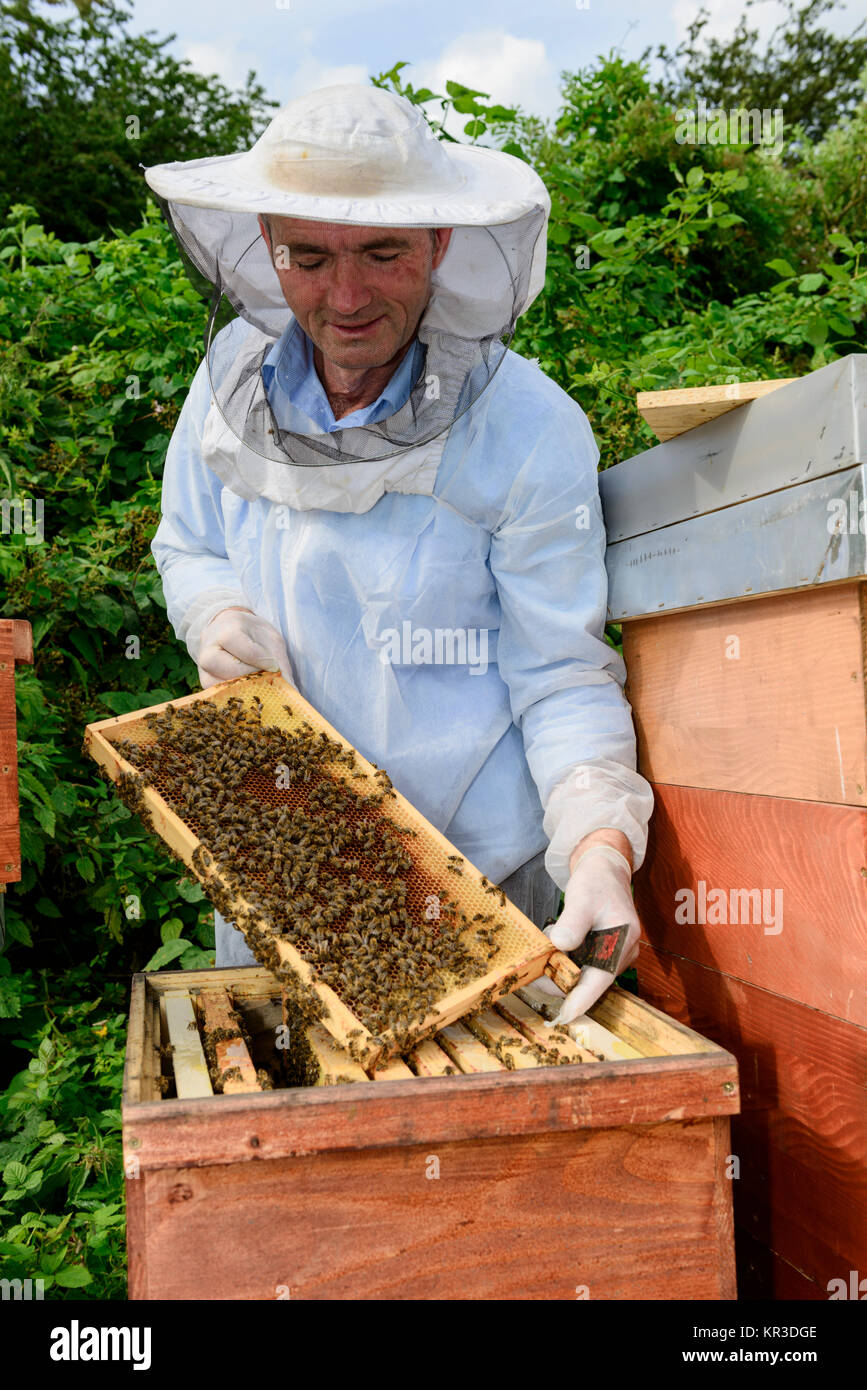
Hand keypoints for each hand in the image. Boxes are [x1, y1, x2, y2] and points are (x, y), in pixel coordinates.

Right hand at [196, 607, 295, 689]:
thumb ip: (281, 664)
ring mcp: (203, 669)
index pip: (243, 649)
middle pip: (226, 669)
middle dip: (250, 678)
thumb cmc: (253, 635)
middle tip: (265, 680)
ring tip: (258, 689)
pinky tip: (249, 697)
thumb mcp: (271, 641)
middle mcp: (207, 650)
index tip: (273, 666)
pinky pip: (216, 697)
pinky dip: (235, 699)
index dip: (261, 660)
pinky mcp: (205, 684)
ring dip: (242, 691)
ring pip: (218, 687)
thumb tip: (292, 693)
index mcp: (225, 630)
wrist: (228, 629)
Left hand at [544, 845, 640, 1024]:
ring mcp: (617, 953)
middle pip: (592, 978)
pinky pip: (586, 964)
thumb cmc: (596, 882)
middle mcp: (624, 951)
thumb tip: (560, 944)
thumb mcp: (582, 898)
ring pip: (587, 972)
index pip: (601, 977)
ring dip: (563, 970)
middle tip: (535, 979)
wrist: (605, 870)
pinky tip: (553, 950)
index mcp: (624, 939)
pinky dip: (568, 961)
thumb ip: (573, 922)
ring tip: (540, 964)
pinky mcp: (607, 951)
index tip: (565, 1015)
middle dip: (564, 981)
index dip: (582, 998)